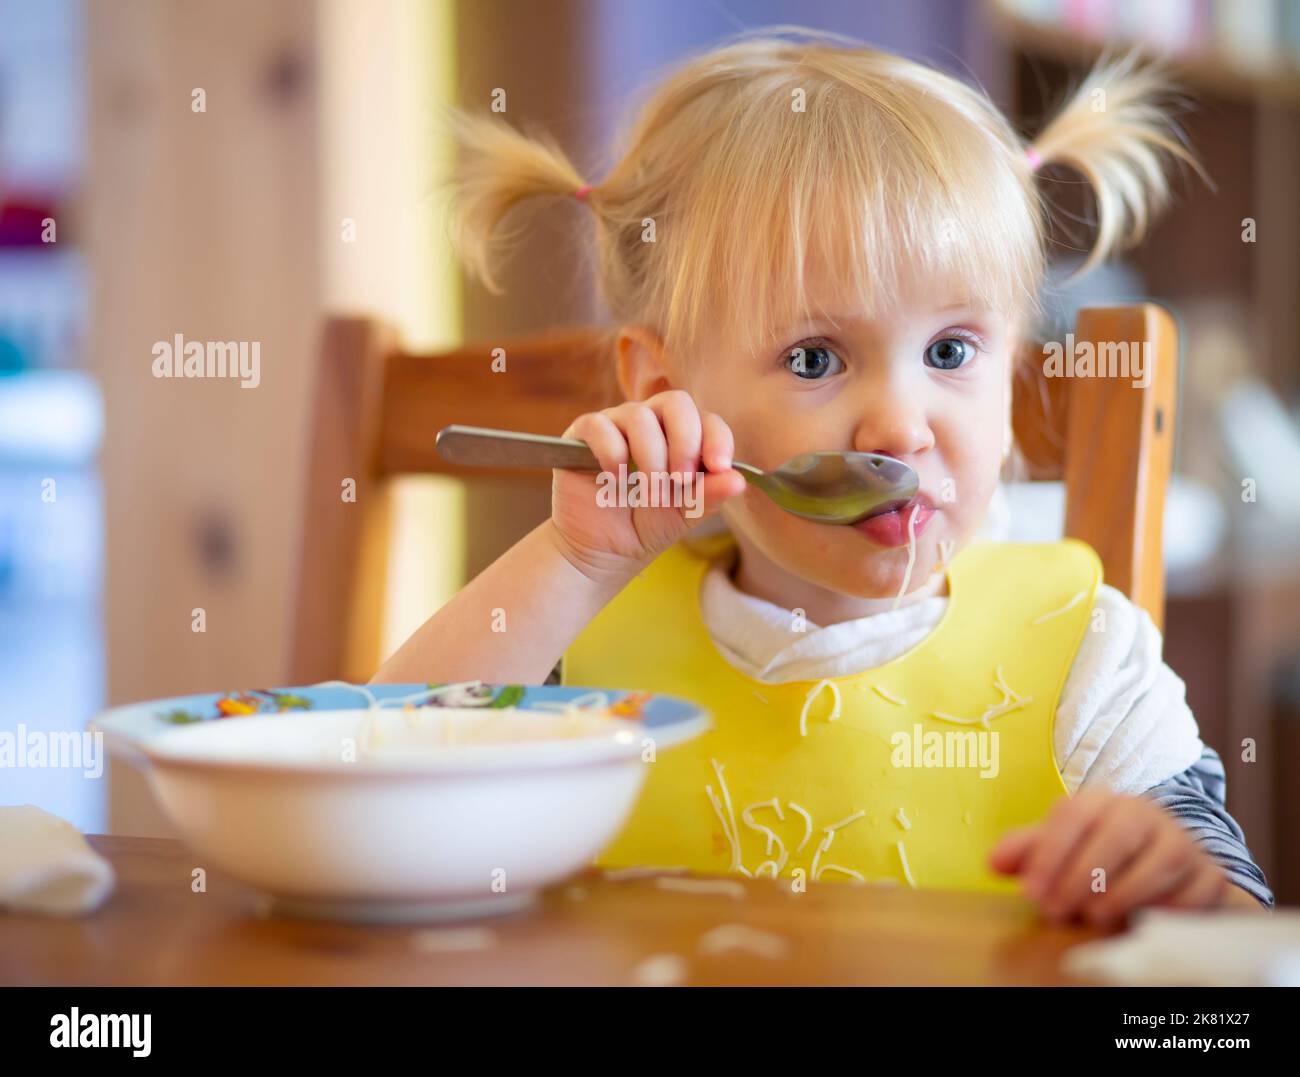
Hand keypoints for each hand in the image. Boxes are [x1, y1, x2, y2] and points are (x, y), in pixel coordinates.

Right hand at [550, 391, 746, 584]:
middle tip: (680, 480)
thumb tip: (739, 481)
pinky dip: (612, 455)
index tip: (719, 466)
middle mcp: (651, 422)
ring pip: (639, 416)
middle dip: (684, 442)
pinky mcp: (583, 433)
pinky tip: (614, 481)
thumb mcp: (685, 513)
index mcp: (682, 436)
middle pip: (675, 403)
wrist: (602, 549)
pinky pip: (600, 426)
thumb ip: (710, 494)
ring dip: (650, 459)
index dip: (717, 439)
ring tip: (649, 493)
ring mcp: (616, 424)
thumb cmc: (646, 524)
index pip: (707, 420)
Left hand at [988, 786, 1245, 925]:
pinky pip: (1198, 887)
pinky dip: (1172, 906)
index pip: (1074, 814)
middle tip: (1056, 909)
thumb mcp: (1060, 849)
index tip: (1030, 890)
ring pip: (1162, 858)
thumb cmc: (1100, 855)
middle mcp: (1146, 814)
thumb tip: (992, 862)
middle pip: (1118, 832)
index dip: (1049, 853)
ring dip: (1126, 890)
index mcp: (1103, 801)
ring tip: (1094, 915)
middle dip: (1083, 873)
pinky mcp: (1210, 873)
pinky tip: (1142, 922)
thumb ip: (1026, 852)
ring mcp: (1182, 842)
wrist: (1163, 868)